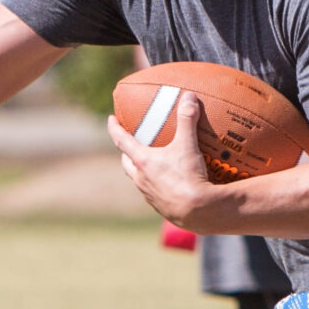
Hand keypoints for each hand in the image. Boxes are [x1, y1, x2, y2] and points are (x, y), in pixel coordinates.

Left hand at [106, 95, 220, 227]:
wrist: (198, 211)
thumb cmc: (188, 177)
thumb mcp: (188, 145)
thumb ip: (187, 120)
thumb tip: (189, 97)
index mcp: (143, 161)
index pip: (121, 141)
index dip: (114, 128)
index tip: (110, 119)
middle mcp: (141, 178)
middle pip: (126, 163)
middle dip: (126, 152)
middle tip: (130, 144)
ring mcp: (148, 194)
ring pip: (138, 179)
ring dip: (140, 170)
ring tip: (151, 164)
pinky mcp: (160, 207)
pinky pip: (153, 193)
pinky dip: (156, 185)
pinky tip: (168, 183)